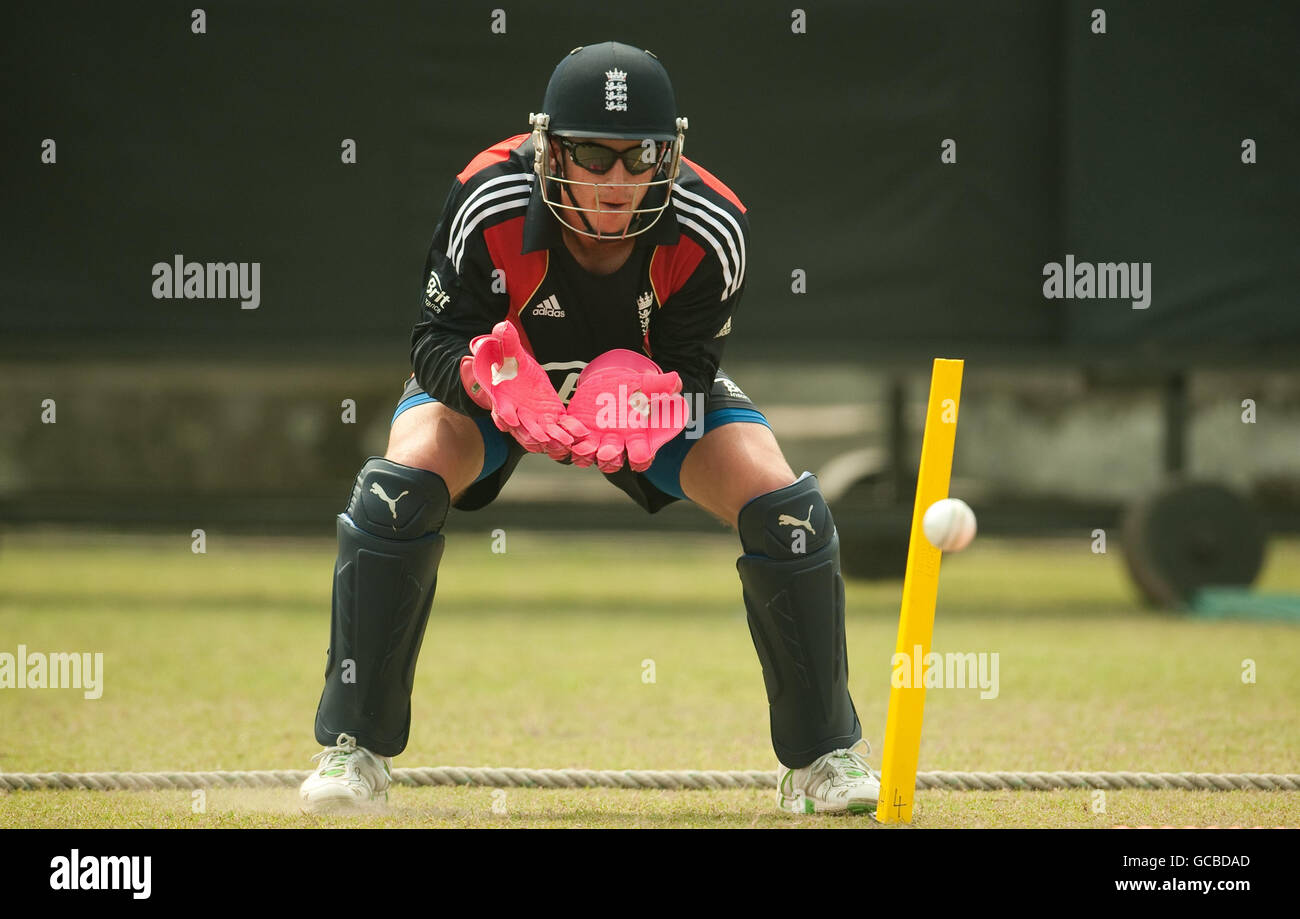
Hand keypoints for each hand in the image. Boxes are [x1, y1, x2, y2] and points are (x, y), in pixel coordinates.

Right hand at [468, 321, 587, 456]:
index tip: (508, 421)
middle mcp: (517, 414)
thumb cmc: (511, 365)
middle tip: (542, 440)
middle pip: (522, 428)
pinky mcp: (550, 418)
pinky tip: (579, 434)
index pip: (500, 410)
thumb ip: (507, 342)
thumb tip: (502, 325)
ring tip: (563, 442)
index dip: (503, 416)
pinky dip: (569, 431)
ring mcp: (534, 419)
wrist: (520, 375)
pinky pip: (559, 428)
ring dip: (552, 440)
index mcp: (502, 399)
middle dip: (531, 435)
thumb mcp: (510, 352)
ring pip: (541, 434)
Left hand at [564, 350, 689, 472]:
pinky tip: (560, 436)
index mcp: (635, 438)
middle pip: (612, 461)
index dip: (641, 458)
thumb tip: (677, 382)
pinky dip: (562, 443)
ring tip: (581, 448)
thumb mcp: (643, 385)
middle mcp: (615, 444)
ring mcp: (594, 441)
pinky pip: (567, 445)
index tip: (640, 456)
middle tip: (607, 452)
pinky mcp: (576, 433)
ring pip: (588, 458)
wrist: (608, 384)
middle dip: (610, 458)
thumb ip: (659, 385)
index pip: (640, 456)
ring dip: (584, 455)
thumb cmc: (631, 389)